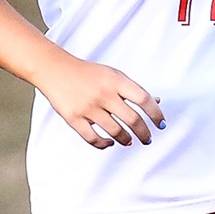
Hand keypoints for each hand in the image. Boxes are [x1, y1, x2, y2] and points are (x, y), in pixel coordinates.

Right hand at [37, 55, 164, 149]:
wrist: (54, 69)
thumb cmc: (87, 73)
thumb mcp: (112, 75)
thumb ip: (132, 89)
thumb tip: (157, 101)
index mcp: (115, 81)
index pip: (144, 99)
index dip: (156, 114)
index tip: (160, 124)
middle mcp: (104, 94)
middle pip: (132, 119)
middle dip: (144, 133)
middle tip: (148, 139)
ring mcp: (88, 107)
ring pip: (116, 132)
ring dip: (127, 140)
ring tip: (130, 141)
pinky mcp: (74, 118)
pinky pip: (93, 138)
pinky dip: (104, 144)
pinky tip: (110, 142)